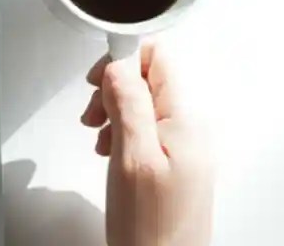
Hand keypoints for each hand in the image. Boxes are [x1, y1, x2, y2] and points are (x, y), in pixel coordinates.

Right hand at [80, 43, 213, 245]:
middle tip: (93, 113)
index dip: (122, 59)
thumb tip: (119, 64)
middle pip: (148, 79)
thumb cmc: (151, 225)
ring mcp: (184, 145)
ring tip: (98, 136)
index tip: (97, 80)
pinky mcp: (174, 161)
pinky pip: (147, 128)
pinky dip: (122, 131)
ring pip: (144, 103)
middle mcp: (191, 128)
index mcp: (185, 120)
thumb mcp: (132, 157)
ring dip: (114, 110)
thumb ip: (129, 104)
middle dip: (113, 88)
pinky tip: (110, 150)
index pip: (158, 58)